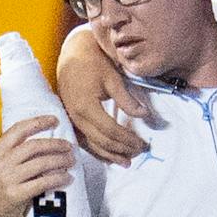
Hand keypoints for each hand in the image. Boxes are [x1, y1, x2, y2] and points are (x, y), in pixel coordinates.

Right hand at [0, 116, 77, 216]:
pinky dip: (57, 178)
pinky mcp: (16, 195)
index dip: (39, 122)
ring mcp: (8, 179)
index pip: (19, 130)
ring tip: (70, 160)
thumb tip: (39, 135)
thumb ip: (11, 150)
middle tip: (68, 146)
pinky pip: (42, 183)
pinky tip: (66, 177)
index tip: (55, 120)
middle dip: (55, 144)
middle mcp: (0, 163)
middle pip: (34, 146)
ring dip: (60, 160)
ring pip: (41, 164)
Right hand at [55, 24, 152, 166]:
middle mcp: (77, 117)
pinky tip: (108, 155)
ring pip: (92, 145)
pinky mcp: (71, 119)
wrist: (72, 54)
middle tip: (140, 152)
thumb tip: (144, 115)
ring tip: (126, 162)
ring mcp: (72, 119)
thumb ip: (127, 100)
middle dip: (122, 149)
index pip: (111, 131)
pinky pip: (84, 140)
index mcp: (86, 107)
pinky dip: (98, 150)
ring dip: (110, 155)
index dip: (129, 140)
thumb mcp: (112, 79)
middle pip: (102, 141)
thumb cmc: (92, 62)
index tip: (143, 143)